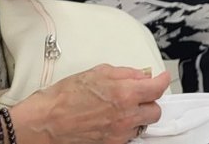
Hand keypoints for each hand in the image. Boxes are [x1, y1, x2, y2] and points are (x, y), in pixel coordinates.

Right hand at [17, 65, 169, 143]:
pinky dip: (125, 127)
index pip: (157, 88)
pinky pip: (128, 136)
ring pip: (142, 125)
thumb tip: (141, 75)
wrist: (45, 121)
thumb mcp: (97, 72)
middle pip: (155, 111)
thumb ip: (125, 73)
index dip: (162, 81)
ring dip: (138, 115)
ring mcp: (119, 133)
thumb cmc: (64, 97)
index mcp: (125, 94)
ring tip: (122, 107)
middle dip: (150, 101)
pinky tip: (112, 119)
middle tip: (140, 94)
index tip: (161, 78)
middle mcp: (126, 116)